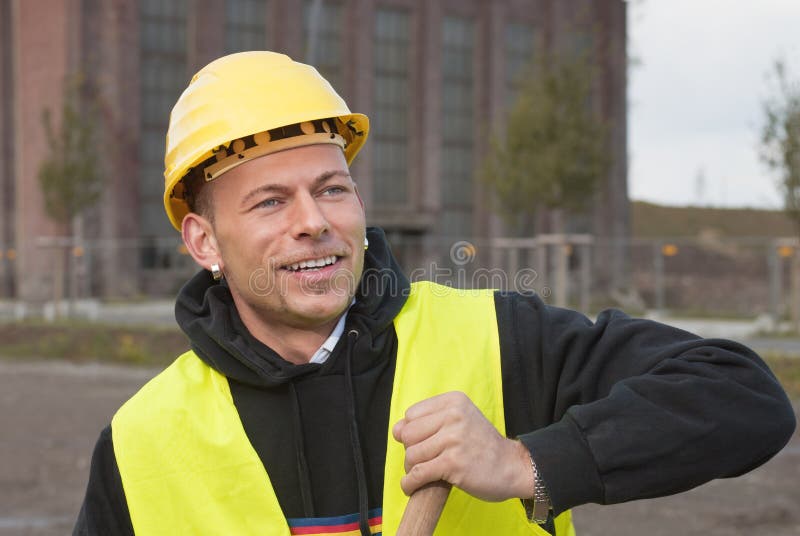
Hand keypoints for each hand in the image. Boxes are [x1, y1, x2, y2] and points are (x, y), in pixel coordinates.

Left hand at [391, 391, 533, 501]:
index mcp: (454, 401)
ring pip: (411, 455)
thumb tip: (395, 430)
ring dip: (411, 469)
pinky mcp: (453, 463)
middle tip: (424, 460)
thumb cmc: (482, 445)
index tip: (423, 443)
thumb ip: (430, 421)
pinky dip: (409, 484)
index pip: (411, 415)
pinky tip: (411, 487)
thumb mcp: (461, 420)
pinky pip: (418, 474)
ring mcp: (453, 439)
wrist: (512, 466)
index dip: (411, 431)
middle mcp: (453, 415)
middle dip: (410, 451)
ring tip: (422, 473)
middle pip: (408, 434)